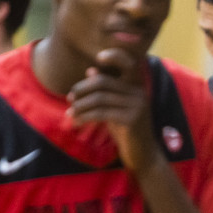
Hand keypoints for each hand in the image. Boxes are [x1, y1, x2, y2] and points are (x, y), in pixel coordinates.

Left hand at [67, 48, 157, 172]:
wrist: (143, 155)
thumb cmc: (127, 131)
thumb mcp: (116, 108)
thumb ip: (106, 90)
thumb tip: (91, 70)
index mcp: (138, 87)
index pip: (129, 63)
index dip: (115, 56)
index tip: (98, 58)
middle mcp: (140, 93)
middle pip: (103, 82)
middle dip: (82, 89)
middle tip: (70, 99)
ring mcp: (137, 106)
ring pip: (99, 98)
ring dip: (80, 106)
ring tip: (70, 113)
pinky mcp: (131, 120)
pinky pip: (101, 113)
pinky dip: (84, 116)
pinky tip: (76, 122)